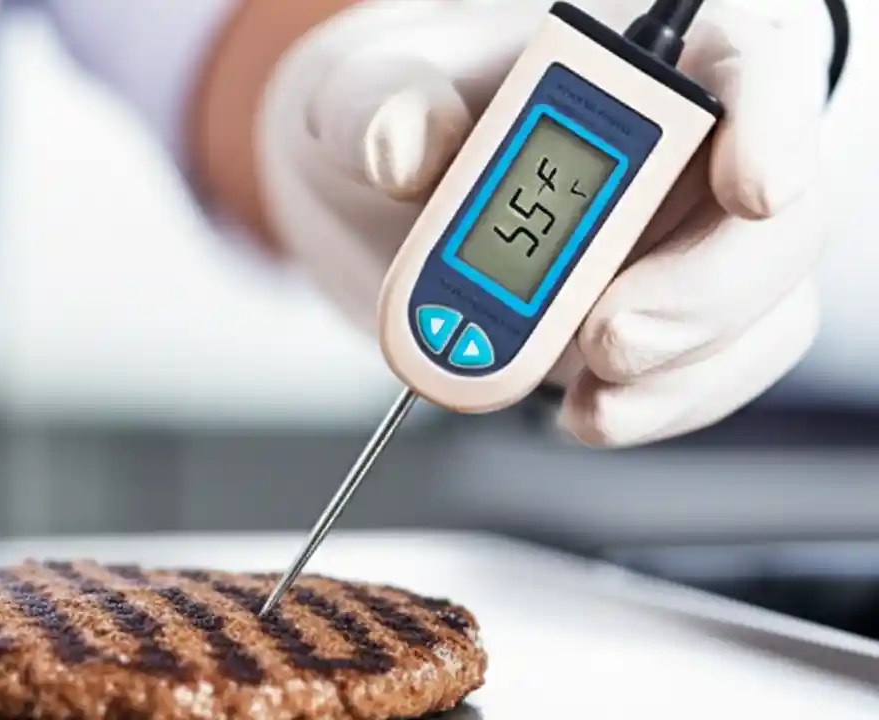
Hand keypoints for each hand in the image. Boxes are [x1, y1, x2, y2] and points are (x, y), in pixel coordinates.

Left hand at [257, 0, 831, 445]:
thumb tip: (401, 148)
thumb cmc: (389, 111)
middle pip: (773, 215)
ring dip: (680, 371)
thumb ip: (381, 106)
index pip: (752, 57)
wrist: (360, 197)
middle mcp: (688, 144)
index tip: (750, 188)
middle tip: (608, 336)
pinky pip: (702, 376)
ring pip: (756, 311)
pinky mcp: (658, 322)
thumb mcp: (360, 90)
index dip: (773, 120)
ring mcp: (680, 242)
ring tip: (587, 397)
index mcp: (640, 50)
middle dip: (706, 292)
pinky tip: (587, 412)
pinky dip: (650, 409)